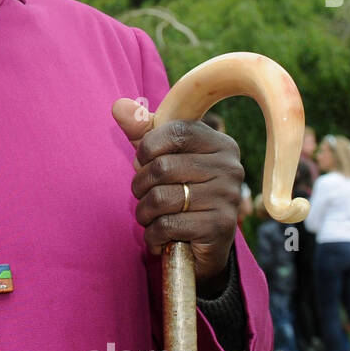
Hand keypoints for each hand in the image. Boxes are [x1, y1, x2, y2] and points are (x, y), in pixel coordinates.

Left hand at [112, 99, 243, 288]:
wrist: (205, 245)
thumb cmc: (181, 192)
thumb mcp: (162, 158)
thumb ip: (142, 131)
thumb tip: (119, 105)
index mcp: (219, 144)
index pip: (175, 132)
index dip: (147, 148)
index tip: (143, 163)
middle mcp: (230, 168)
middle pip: (162, 167)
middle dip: (140, 186)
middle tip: (144, 197)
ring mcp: (227, 198)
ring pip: (160, 198)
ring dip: (144, 213)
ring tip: (151, 218)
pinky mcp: (220, 227)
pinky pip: (167, 225)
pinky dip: (153, 234)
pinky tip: (159, 237)